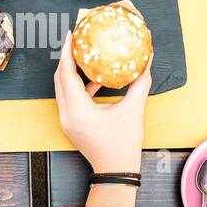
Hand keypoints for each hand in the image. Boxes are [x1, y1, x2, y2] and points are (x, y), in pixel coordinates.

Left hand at [53, 34, 150, 173]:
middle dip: (66, 58)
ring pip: (62, 89)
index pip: (66, 74)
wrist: (115, 170)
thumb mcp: (134, 110)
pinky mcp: (71, 124)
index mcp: (78, 110)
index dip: (67, 53)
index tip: (71, 35)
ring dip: (71, 72)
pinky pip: (69, 99)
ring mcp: (66, 120)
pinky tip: (95, 81)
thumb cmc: (124, 144)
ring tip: (83, 56)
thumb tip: (147, 62)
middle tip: (76, 41)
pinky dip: (78, 87)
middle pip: (59, 79)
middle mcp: (67, 114)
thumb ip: (140, 83)